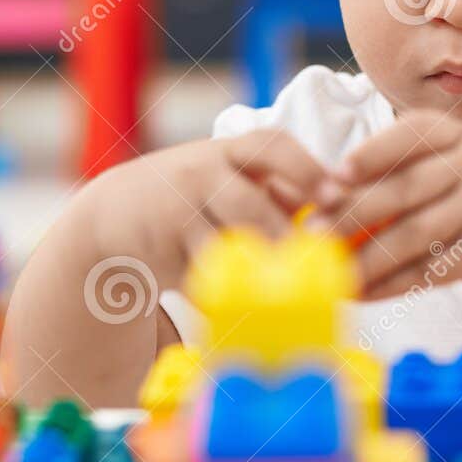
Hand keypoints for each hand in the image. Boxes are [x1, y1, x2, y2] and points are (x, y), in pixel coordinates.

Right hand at [86, 129, 332, 286]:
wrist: (115, 214)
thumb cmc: (194, 196)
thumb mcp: (230, 178)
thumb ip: (279, 191)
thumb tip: (346, 217)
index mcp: (232, 152)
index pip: (273, 146)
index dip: (307, 170)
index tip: (337, 196)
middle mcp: (203, 173)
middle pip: (248, 204)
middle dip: (283, 237)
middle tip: (316, 261)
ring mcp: (177, 211)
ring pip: (222, 246)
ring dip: (255, 271)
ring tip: (285, 295)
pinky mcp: (160, 249)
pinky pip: (198, 278)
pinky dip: (223, 298)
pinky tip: (243, 314)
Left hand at [307, 110, 461, 302]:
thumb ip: (416, 172)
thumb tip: (337, 193)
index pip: (413, 132)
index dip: (372, 153)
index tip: (335, 176)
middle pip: (404, 187)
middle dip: (353, 212)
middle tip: (313, 232)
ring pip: (413, 233)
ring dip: (367, 257)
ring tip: (330, 271)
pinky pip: (430, 269)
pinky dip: (393, 284)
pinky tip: (365, 292)